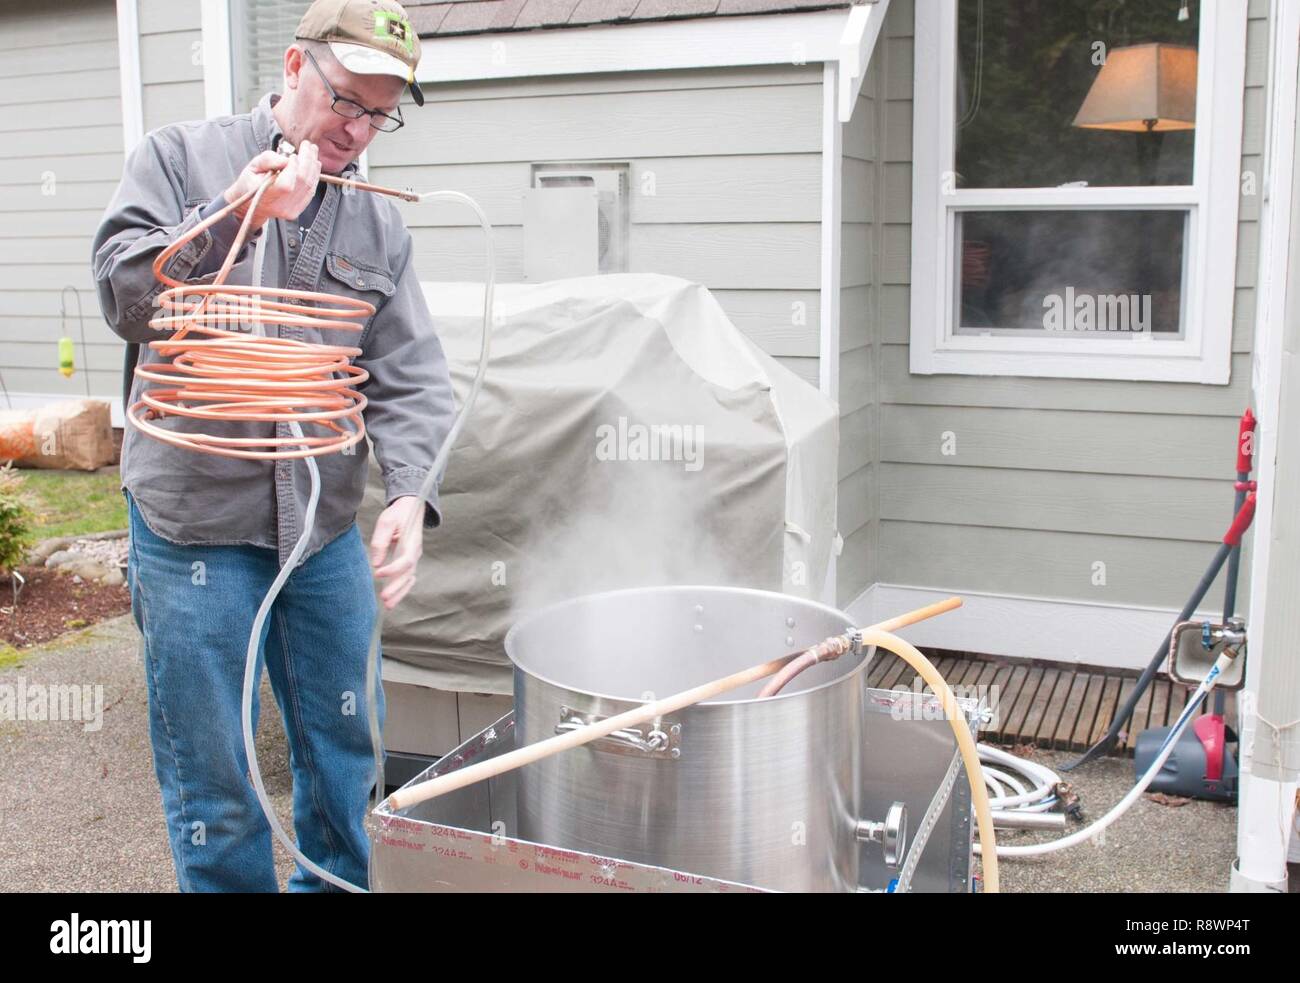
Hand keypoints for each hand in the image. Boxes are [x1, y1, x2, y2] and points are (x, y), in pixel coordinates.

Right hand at [222, 139, 321, 230]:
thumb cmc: (251, 182)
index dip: (293, 168)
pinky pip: (310, 191)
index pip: (286, 184)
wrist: (252, 205)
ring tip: (312, 151)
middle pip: (302, 182)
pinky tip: (314, 164)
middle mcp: (280, 205)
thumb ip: (269, 160)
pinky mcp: (298, 210)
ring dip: (313, 166)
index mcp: (265, 195)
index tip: (293, 154)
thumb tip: (288, 159)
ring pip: (309, 186)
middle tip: (308, 145)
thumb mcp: (253, 166)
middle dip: (307, 160)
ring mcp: (291, 210)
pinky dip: (314, 176)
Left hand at [370, 495, 423, 609]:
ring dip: (399, 593)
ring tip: (388, 606)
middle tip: (384, 599)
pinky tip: (392, 600)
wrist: (411, 508)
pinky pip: (406, 579)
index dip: (393, 569)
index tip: (377, 573)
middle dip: (396, 588)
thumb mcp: (386, 521)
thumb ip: (380, 541)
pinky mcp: (408, 562)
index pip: (405, 561)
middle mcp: (415, 553)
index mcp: (412, 543)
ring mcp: (413, 558)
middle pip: (408, 575)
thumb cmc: (398, 514)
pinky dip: (400, 590)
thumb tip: (375, 563)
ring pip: (408, 580)